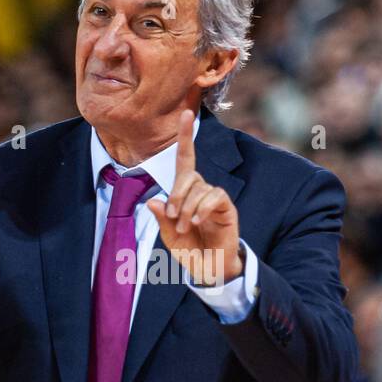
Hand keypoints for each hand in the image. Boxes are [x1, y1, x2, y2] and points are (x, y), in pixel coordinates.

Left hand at [147, 109, 242, 285]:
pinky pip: (215, 197)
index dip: (186, 136)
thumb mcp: (170, 235)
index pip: (185, 158)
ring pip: (199, 189)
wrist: (209, 268)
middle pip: (188, 175)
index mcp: (185, 191)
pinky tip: (199, 222)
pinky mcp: (226, 207)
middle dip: (177, 194)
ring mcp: (214, 198)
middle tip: (173, 216)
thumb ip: (163, 219)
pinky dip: (203, 209)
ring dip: (188, 209)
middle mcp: (201, 189)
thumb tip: (155, 202)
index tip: (186, 113)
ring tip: (187, 228)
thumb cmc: (190, 250)